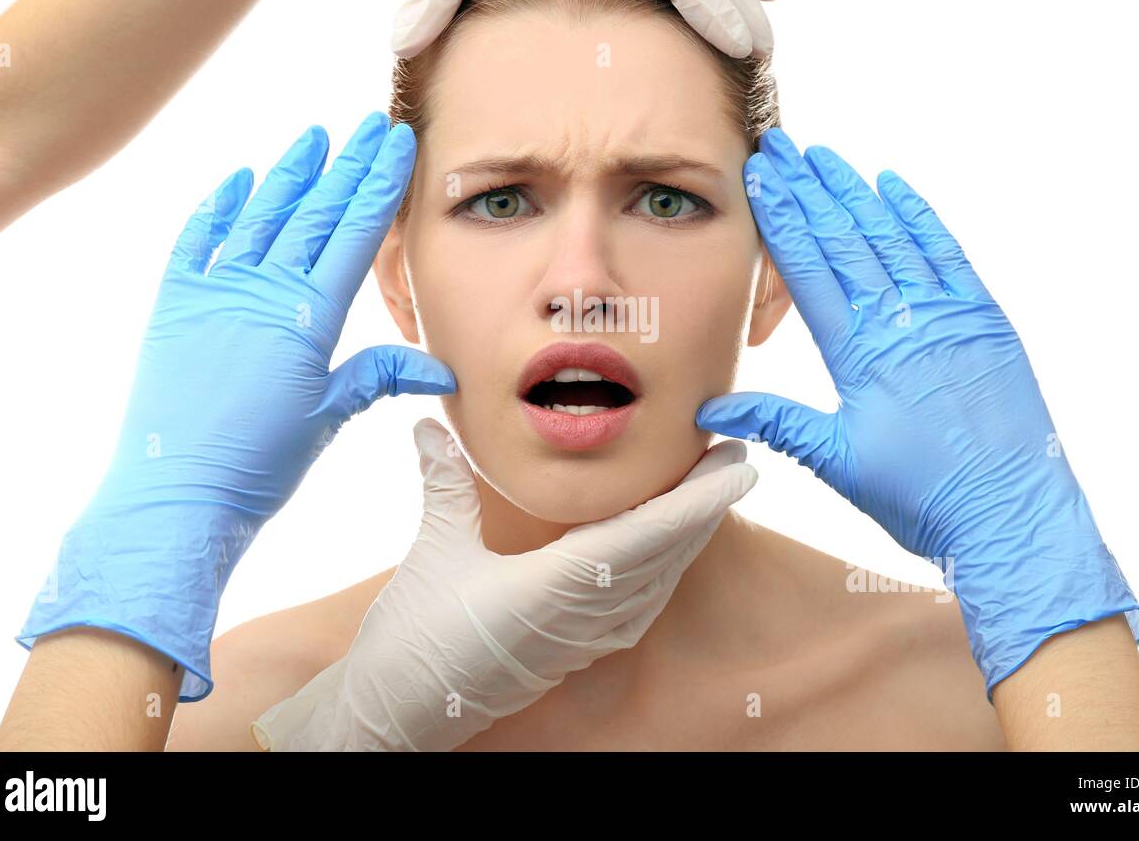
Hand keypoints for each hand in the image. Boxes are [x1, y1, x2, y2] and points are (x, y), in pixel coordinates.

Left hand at [16, 113, 455, 701]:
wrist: (176, 494)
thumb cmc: (260, 464)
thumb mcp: (329, 417)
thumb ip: (380, 377)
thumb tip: (442, 371)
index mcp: (308, 317)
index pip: (354, 233)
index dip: (378, 185)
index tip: (395, 144)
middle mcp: (263, 291)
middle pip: (313, 213)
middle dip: (345, 166)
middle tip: (366, 126)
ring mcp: (215, 293)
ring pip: (259, 216)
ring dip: (288, 175)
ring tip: (311, 137)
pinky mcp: (174, 306)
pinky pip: (196, 242)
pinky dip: (216, 209)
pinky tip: (236, 181)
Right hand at [249, 418, 757, 750]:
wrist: (403, 714)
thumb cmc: (415, 639)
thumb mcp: (433, 551)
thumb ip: (445, 483)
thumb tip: (431, 424)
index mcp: (555, 587)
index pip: (646, 536)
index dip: (696, 501)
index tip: (736, 468)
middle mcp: (584, 616)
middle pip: (666, 554)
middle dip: (707, 505)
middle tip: (735, 456)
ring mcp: (586, 638)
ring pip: (660, 580)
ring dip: (691, 535)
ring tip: (712, 489)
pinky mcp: (578, 649)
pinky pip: (643, 604)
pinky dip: (667, 568)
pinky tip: (671, 548)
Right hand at [696, 127, 1138, 700]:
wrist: (1011, 516)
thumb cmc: (922, 496)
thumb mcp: (837, 461)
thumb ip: (775, 422)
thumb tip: (708, 411)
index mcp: (860, 352)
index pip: (809, 268)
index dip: (781, 219)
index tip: (760, 178)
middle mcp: (901, 321)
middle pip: (845, 239)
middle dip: (808, 190)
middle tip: (781, 147)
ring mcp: (946, 315)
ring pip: (891, 237)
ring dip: (855, 193)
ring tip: (826, 156)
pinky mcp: (984, 320)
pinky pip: (946, 254)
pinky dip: (919, 217)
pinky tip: (895, 187)